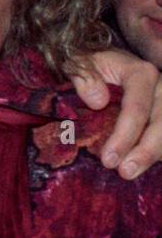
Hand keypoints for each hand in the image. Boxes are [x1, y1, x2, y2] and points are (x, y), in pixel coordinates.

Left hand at [71, 49, 161, 177]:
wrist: (106, 64)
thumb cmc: (93, 66)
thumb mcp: (83, 64)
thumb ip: (86, 78)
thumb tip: (98, 101)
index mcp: (141, 74)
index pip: (137, 109)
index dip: (124, 136)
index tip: (108, 160)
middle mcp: (161, 88)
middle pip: (161, 124)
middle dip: (145, 152)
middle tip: (124, 172)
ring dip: (153, 157)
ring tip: (130, 174)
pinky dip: (158, 153)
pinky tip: (145, 168)